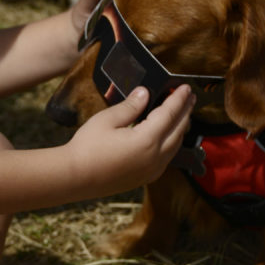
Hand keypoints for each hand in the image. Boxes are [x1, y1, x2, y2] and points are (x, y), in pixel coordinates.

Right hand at [66, 84, 193, 198]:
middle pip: (178, 130)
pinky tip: (168, 138)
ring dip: (180, 128)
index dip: (178, 99)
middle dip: (185, 111)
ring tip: (182, 114)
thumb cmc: (87, 147)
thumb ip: (130, 107)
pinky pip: (167, 158)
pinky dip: (172, 144)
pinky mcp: (144, 178)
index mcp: (146, 140)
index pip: (169, 114)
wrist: (74, 177)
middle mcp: (154, 157)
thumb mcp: (107, 120)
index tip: (186, 87)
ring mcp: (151, 170)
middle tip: (190, 97)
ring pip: (175, 146)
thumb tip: (145, 93)